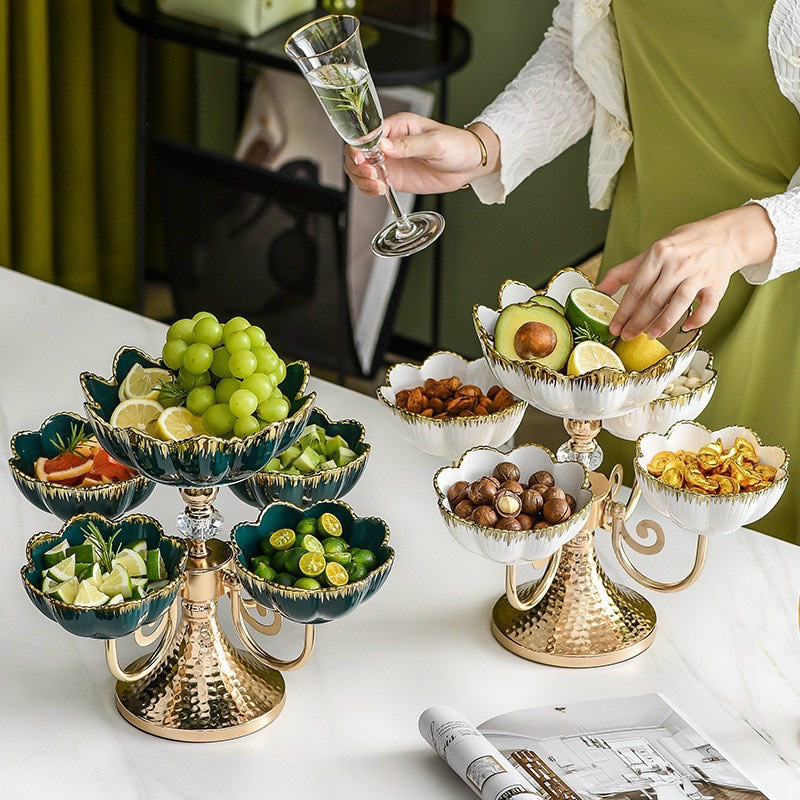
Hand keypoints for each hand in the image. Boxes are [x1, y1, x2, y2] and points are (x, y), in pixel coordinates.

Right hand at [343, 113, 498, 195]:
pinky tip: (379, 191)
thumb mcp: (435, 142)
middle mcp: (389, 144)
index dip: (359, 147)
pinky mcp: (394, 179)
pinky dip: (370, 189)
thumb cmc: (456, 145)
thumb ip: (408, 145)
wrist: (469, 165)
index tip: (362, 159)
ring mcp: (390, 162)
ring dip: (362, 179)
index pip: (367, 134)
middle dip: (358, 166)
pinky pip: (373, 184)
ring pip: (361, 170)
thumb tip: (384, 145)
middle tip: (370, 175)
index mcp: (397, 127)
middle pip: (358, 152)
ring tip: (376, 186)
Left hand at [596, 205, 776, 339]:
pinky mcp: (717, 284)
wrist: (724, 236)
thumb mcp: (652, 253)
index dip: (623, 311)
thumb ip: (625, 272)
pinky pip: (708, 306)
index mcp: (659, 254)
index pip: (636, 288)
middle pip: (654, 299)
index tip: (614, 326)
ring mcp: (699, 274)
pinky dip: (697, 319)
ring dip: (663, 322)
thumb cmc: (682, 246)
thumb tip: (598, 289)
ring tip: (651, 335)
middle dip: (638, 321)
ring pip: (679, 302)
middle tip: (627, 336)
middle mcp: (678, 263)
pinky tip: (685, 327)